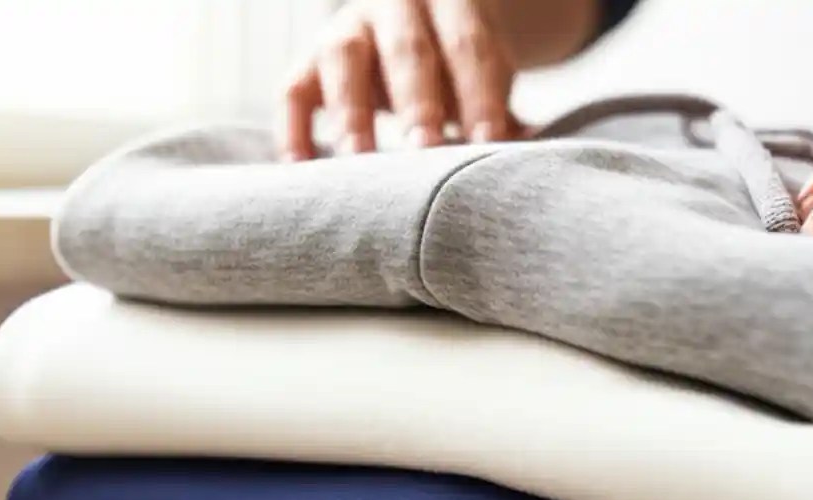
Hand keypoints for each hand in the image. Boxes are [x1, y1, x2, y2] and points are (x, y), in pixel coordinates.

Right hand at [279, 0, 522, 160]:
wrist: (415, 34)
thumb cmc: (459, 72)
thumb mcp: (484, 78)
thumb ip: (498, 113)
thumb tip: (521, 158)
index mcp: (450, 1)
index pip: (468, 44)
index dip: (480, 94)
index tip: (489, 143)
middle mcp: (393, 6)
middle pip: (406, 47)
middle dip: (418, 101)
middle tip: (426, 150)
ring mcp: (345, 30)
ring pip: (341, 57)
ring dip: (351, 110)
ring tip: (359, 160)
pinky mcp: (308, 64)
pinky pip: (291, 91)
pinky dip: (293, 129)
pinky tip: (303, 170)